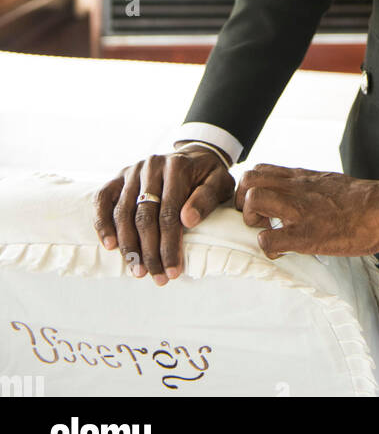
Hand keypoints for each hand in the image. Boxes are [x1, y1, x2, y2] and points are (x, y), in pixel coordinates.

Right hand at [93, 148, 234, 284]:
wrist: (192, 156)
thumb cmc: (207, 175)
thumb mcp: (219, 182)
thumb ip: (207, 198)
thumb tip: (188, 220)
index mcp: (177, 167)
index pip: (169, 213)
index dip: (169, 245)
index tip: (173, 271)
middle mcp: (151, 166)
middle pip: (144, 216)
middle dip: (150, 252)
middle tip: (157, 277)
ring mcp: (132, 170)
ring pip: (123, 213)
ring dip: (128, 246)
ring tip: (138, 270)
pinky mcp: (119, 177)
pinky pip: (103, 200)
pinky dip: (102, 223)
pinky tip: (110, 245)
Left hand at [234, 165, 378, 258]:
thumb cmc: (363, 199)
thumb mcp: (329, 182)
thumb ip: (309, 187)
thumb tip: (301, 197)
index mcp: (302, 178)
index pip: (261, 169)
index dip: (251, 188)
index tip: (260, 205)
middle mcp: (296, 190)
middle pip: (249, 179)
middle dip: (242, 201)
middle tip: (257, 218)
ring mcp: (300, 211)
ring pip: (254, 200)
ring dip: (252, 220)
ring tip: (267, 231)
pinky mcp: (307, 235)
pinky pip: (270, 240)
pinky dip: (268, 248)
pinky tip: (281, 251)